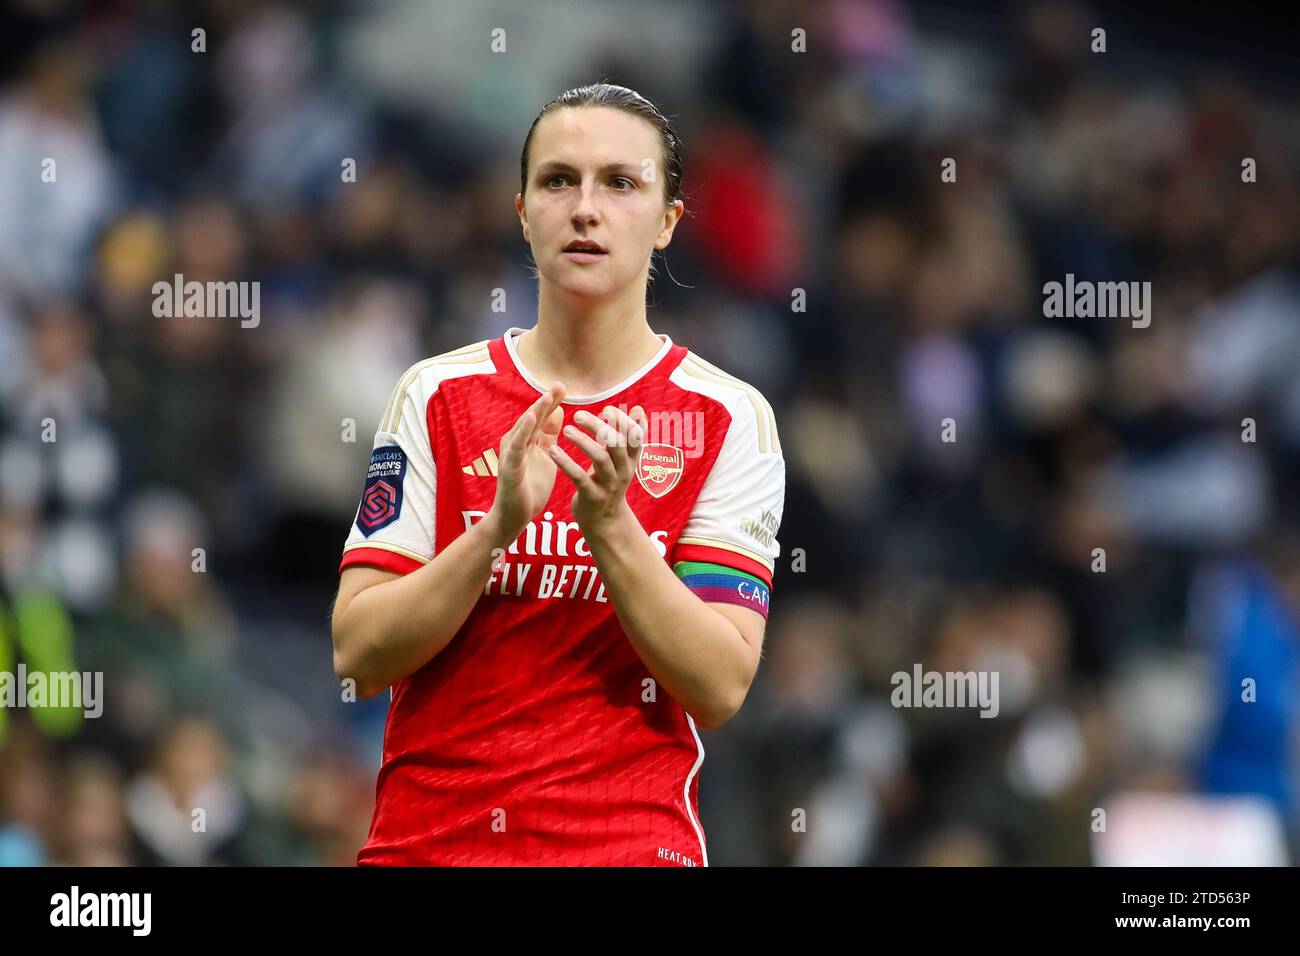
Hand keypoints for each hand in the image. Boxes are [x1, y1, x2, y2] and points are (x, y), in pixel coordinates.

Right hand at [490, 383, 565, 538]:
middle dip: (546, 401)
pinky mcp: (509, 466)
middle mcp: (516, 443)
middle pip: (532, 418)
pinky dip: (524, 430)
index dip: (552, 402)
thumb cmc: (529, 488)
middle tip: (560, 384)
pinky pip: (516, 446)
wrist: (514, 517)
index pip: (541, 418)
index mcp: (527, 441)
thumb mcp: (546, 457)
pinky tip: (532, 418)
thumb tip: (559, 412)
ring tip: (548, 396)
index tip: (565, 387)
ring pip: (523, 428)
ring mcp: (511, 454)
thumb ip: (549, 435)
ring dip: (535, 411)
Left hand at [549, 404, 648, 535]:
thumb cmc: (610, 483)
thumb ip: (628, 437)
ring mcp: (609, 485)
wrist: (604, 521)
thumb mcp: (623, 461)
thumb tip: (637, 409)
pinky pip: (580, 477)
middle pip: (617, 444)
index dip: (624, 421)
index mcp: (631, 460)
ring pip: (600, 459)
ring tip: (566, 430)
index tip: (607, 409)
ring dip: (583, 442)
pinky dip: (566, 463)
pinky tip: (553, 451)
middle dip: (599, 427)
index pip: (635, 436)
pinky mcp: (592, 497)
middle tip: (579, 415)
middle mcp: (623, 471)